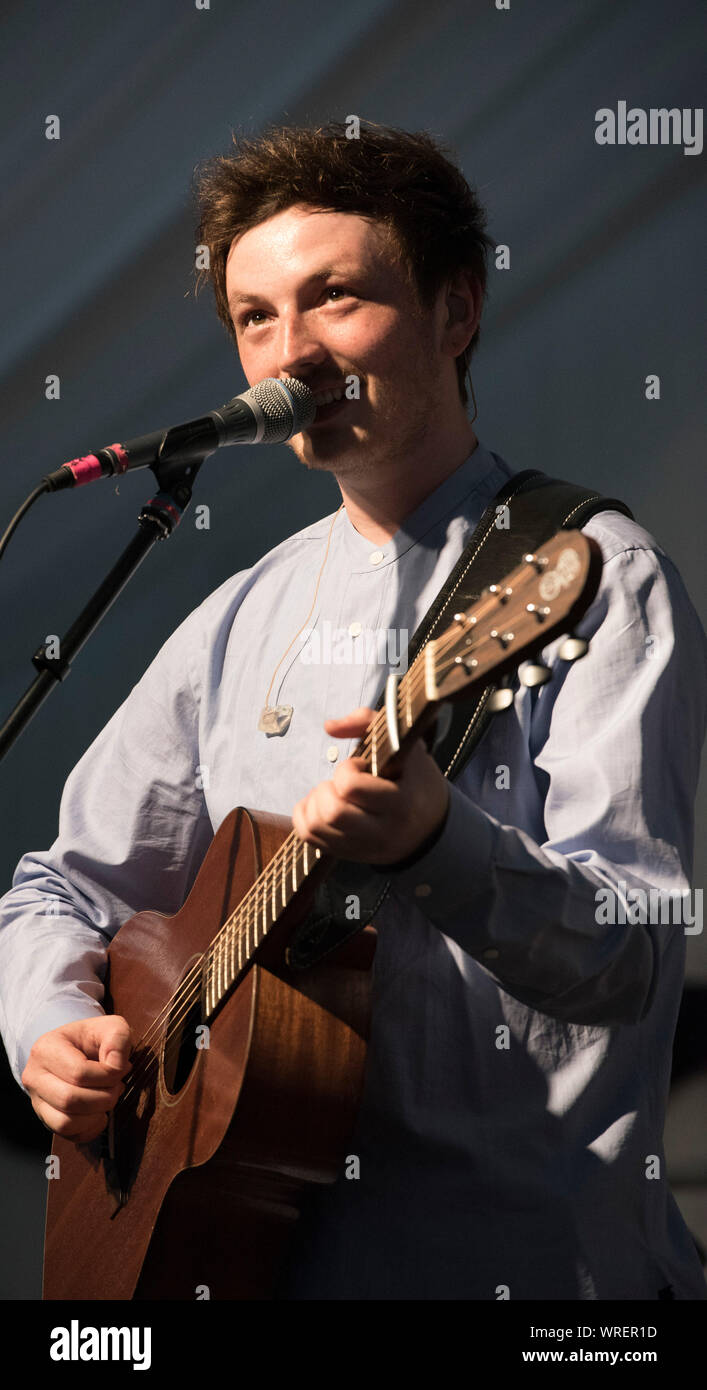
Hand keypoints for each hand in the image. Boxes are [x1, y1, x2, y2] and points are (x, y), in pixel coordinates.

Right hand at [21, 1015, 132, 1143]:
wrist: (78, 1048)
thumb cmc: (93, 1038)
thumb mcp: (111, 1026)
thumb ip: (117, 1038)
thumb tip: (116, 1065)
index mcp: (46, 1049)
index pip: (78, 1073)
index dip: (107, 1076)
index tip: (121, 1069)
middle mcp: (35, 1076)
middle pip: (70, 1100)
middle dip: (103, 1097)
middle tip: (117, 1087)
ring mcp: (37, 1100)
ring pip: (65, 1123)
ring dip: (95, 1115)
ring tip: (107, 1098)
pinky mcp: (46, 1118)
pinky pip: (67, 1134)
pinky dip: (89, 1129)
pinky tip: (99, 1113)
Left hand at [292, 706, 448, 865]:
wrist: (431, 826)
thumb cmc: (414, 778)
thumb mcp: (405, 744)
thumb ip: (368, 721)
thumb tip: (329, 726)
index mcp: (401, 802)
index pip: (351, 788)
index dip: (346, 770)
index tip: (359, 766)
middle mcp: (384, 831)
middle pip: (332, 813)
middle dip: (326, 789)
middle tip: (340, 783)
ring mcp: (365, 848)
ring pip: (316, 827)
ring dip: (314, 803)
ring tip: (331, 793)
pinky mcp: (350, 855)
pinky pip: (310, 839)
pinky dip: (305, 817)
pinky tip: (320, 805)